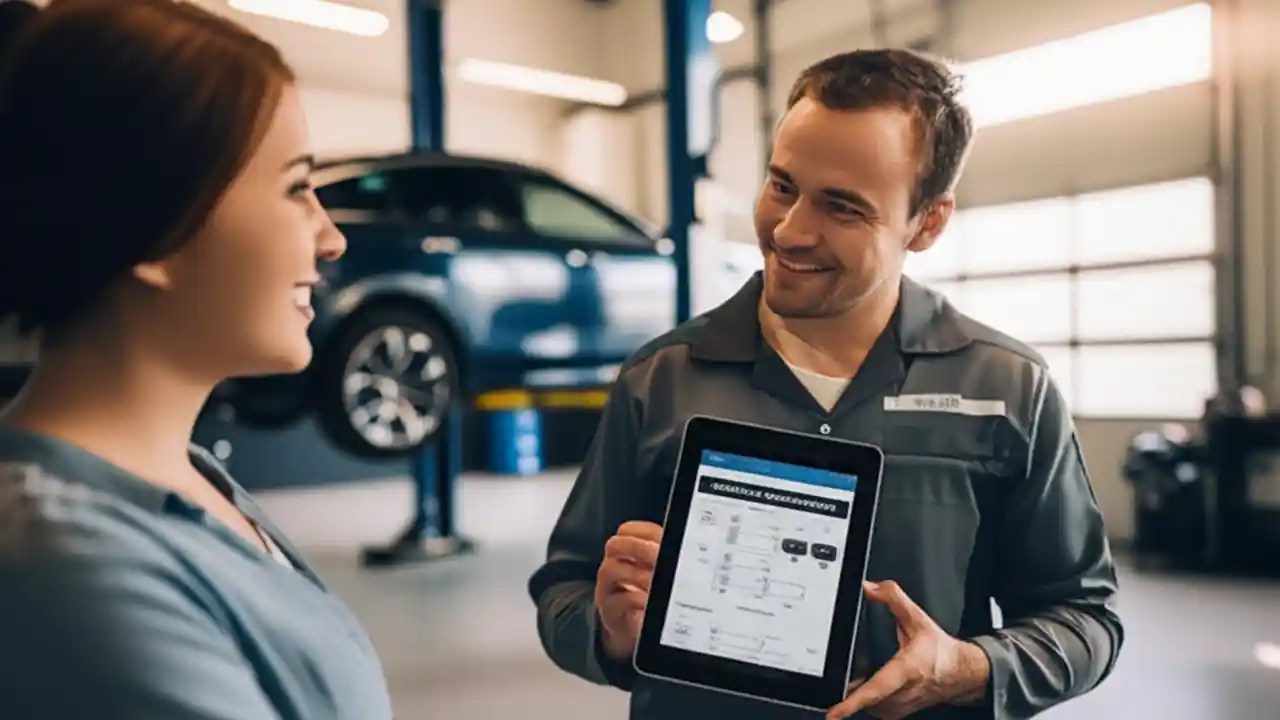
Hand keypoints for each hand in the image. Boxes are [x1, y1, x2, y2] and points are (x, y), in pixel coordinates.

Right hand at [595, 520, 661, 661]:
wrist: (637, 630)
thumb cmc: (652, 599)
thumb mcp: (661, 575)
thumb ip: (667, 559)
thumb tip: (688, 546)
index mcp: (628, 552)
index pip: (628, 530)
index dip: (643, 531)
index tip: (661, 537)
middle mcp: (614, 565)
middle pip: (614, 545)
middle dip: (637, 548)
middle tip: (657, 555)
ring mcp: (607, 588)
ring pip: (610, 569)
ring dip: (636, 574)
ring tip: (655, 580)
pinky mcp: (608, 610)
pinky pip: (618, 599)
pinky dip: (636, 598)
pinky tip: (651, 601)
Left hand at [827, 581, 989, 719]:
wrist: (962, 672)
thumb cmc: (940, 649)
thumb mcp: (918, 617)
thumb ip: (893, 598)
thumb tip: (869, 588)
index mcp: (907, 670)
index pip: (875, 689)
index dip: (853, 702)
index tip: (834, 712)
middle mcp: (904, 693)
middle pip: (868, 702)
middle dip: (850, 696)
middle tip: (838, 685)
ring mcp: (901, 706)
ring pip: (871, 709)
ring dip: (859, 700)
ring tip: (850, 687)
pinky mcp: (898, 712)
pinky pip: (876, 712)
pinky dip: (867, 703)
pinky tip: (863, 692)